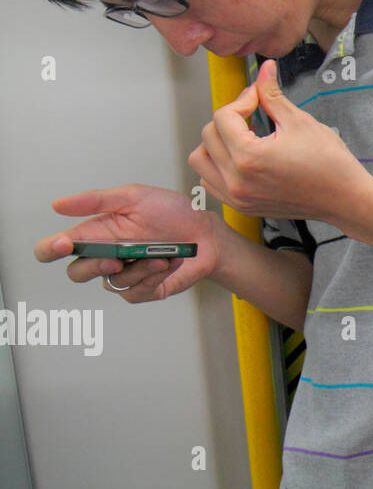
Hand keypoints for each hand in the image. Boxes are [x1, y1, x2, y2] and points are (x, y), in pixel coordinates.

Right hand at [35, 184, 220, 302]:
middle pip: (76, 273)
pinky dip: (154, 275)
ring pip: (111, 282)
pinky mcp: (142, 290)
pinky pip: (135, 291)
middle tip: (116, 258)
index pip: (57, 248)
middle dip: (94, 266)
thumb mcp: (134, 197)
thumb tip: (57, 204)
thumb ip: (96, 200)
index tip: (63, 245)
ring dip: (139, 267)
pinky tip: (169, 262)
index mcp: (96, 233)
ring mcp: (123, 275)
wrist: (206, 233)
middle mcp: (105, 256)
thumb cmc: (172, 212)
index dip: (51, 250)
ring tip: (161, 253)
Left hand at [188, 58, 372, 226]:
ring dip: (215, 143)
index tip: (259, 97)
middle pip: (208, 135)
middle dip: (228, 118)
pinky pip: (209, 182)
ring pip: (200, 161)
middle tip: (253, 112)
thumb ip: (272, 95)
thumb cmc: (329, 163)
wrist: (344, 197)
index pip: (223, 116)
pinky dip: (216, 166)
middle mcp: (236, 180)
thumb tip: (264, 69)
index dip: (243, 99)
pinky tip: (239, 158)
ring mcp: (237, 196)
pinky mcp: (241, 206)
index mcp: (249, 157)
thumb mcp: (300, 121)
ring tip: (241, 136)